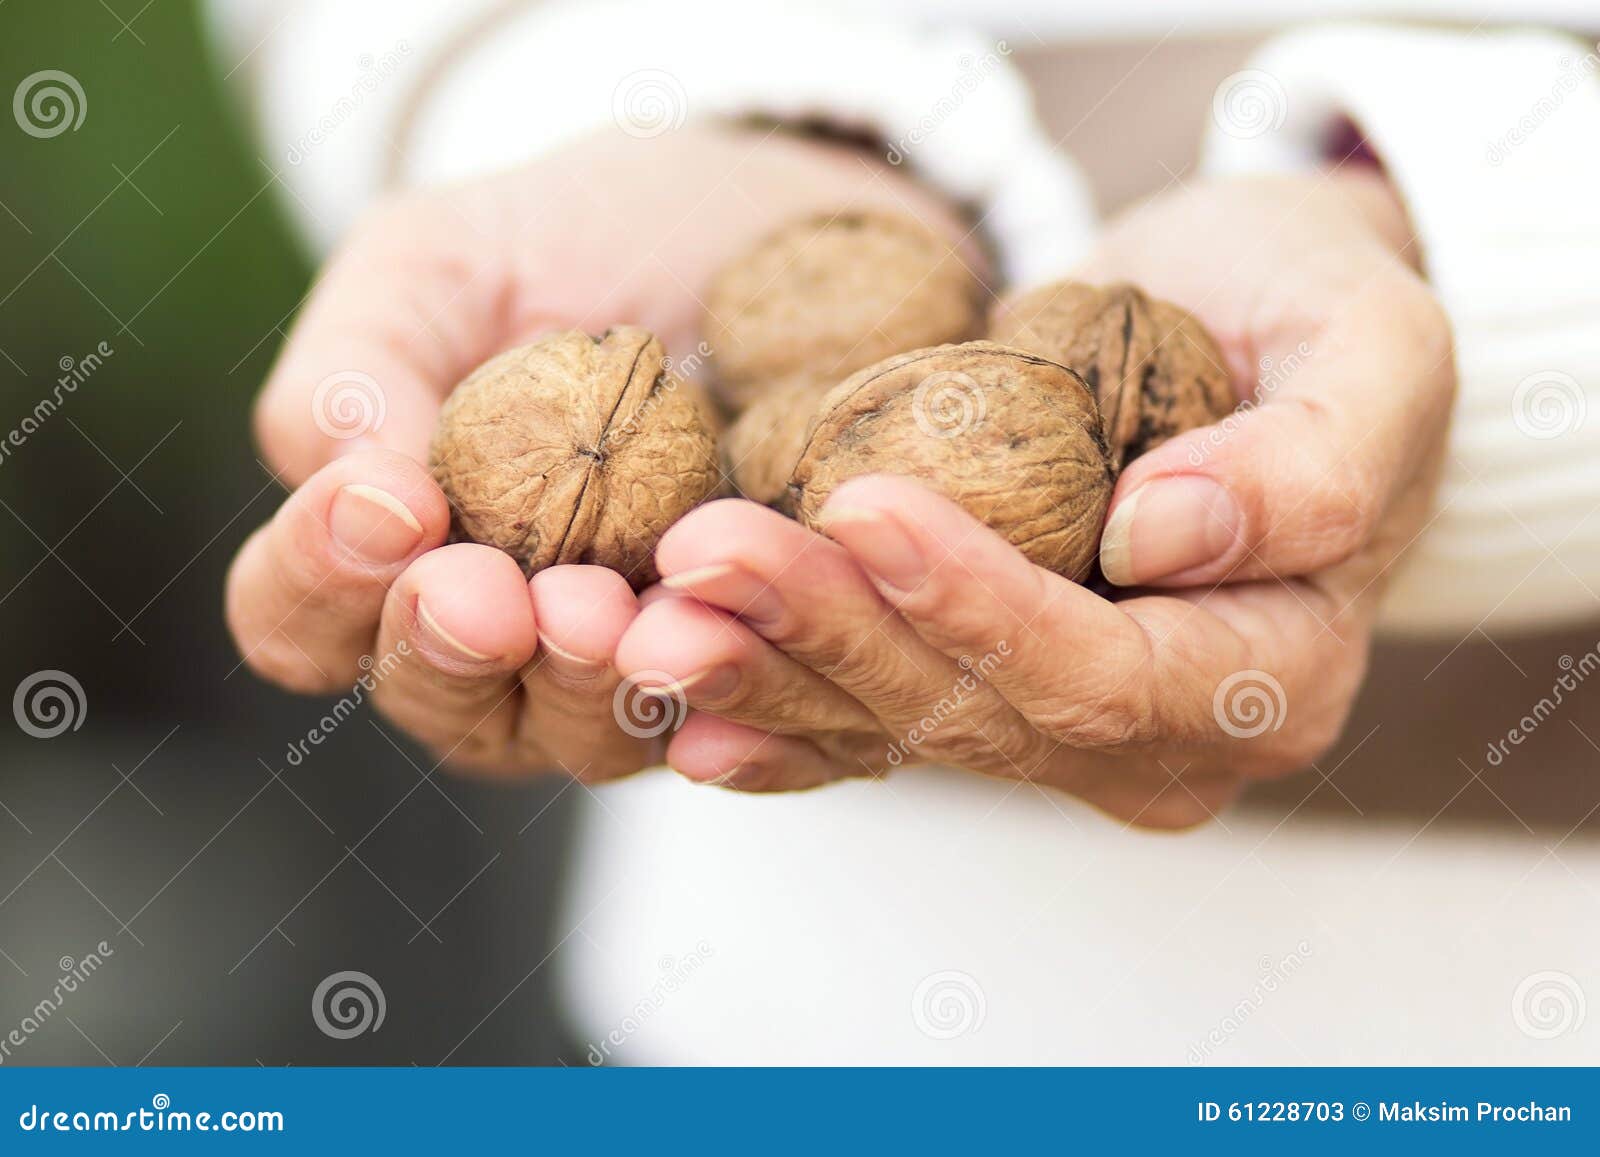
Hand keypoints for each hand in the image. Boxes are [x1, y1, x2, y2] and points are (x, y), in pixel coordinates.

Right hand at [225, 125, 972, 779]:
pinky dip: (704, 680)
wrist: (759, 233)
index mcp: (385, 551)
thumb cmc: (571, 246)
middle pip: (431, 701)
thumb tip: (354, 486)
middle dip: (448, 651)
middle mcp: (488, 638)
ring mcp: (610, 670)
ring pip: (568, 736)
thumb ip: (357, 372)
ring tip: (601, 608)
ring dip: (575, 684)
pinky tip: (710, 630)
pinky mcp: (732, 664)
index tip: (388, 501)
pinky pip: (713, 710)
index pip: (298, 615)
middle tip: (486, 592)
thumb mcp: (438, 265)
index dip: (319, 579)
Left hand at [618, 169, 1454, 824]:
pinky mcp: (977, 692)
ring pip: (897, 726)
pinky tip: (677, 710)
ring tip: (653, 619)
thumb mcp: (1372, 351)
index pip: (1102, 675)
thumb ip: (1310, 465)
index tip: (863, 507)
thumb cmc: (1311, 321)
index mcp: (1267, 680)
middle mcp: (1153, 738)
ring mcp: (1054, 731)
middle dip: (830, 638)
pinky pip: (865, 724)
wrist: (1242, 323)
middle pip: (973, 716)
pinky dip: (772, 718)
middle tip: (701, 560)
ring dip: (766, 675)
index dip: (978, 607)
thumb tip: (1166, 541)